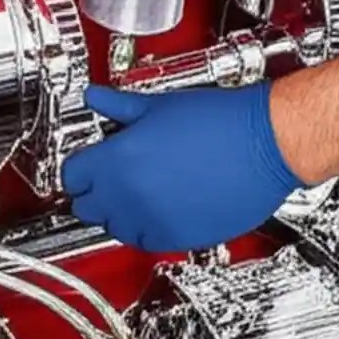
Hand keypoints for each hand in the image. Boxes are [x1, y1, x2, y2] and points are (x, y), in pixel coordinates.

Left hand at [61, 83, 304, 251]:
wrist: (267, 144)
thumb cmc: (222, 122)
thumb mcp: (158, 105)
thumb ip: (118, 106)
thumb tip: (96, 97)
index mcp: (118, 161)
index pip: (71, 176)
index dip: (78, 168)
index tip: (85, 164)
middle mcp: (129, 196)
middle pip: (85, 207)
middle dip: (93, 192)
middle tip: (107, 177)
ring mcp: (153, 221)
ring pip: (112, 228)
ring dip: (117, 212)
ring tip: (135, 191)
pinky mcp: (178, 238)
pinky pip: (143, 241)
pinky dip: (144, 228)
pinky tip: (157, 207)